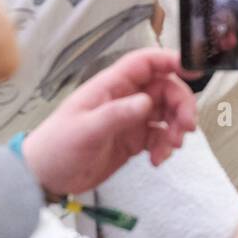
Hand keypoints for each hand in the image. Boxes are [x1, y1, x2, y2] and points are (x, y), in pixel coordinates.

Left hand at [21, 48, 197, 195]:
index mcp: (111, 86)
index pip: (145, 62)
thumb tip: (147, 102)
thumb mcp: (85, 130)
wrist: (45, 178)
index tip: (193, 71)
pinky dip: (165, 146)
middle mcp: (124, 97)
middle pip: (165, 88)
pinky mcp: (133, 139)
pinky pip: (160, 135)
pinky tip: (157, 161)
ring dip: (176, 127)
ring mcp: (130, 118)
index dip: (170, 60)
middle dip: (181, 104)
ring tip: (170, 148)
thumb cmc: (57, 147)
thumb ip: (116, 114)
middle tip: (185, 128)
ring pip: (167, 112)